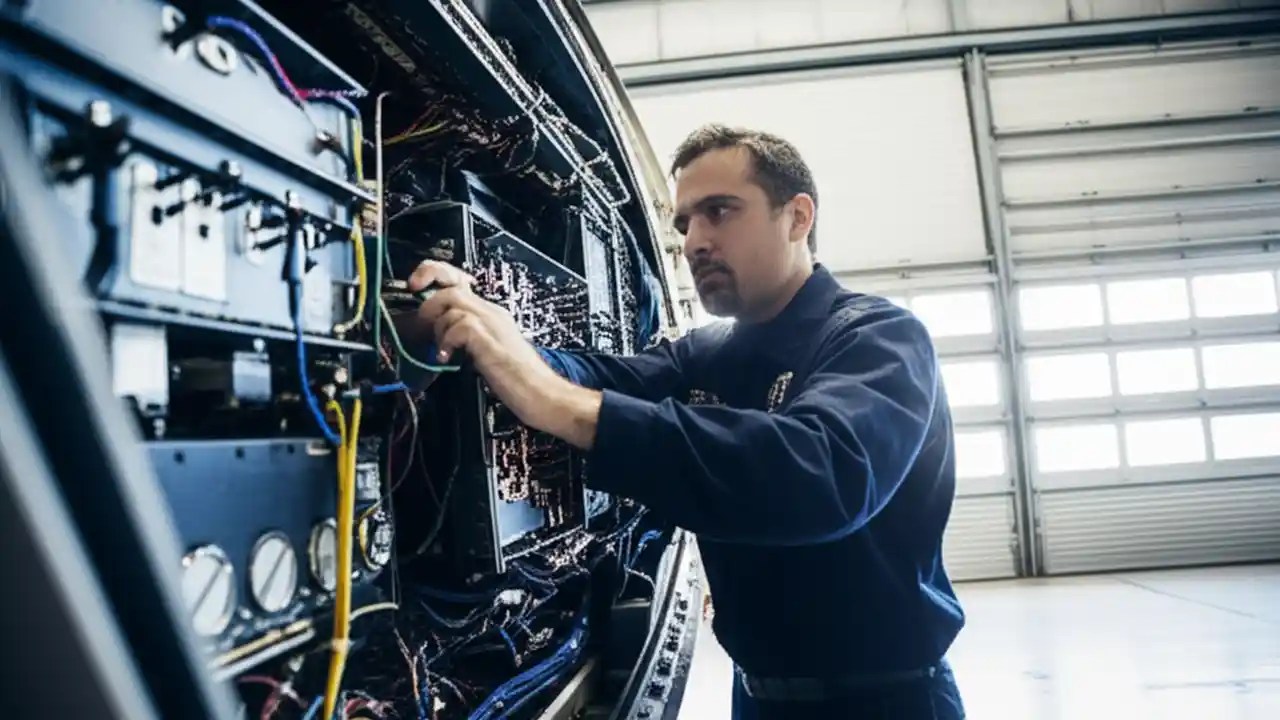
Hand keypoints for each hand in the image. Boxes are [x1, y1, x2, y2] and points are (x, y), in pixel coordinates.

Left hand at [405, 260, 560, 426]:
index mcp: (491, 314)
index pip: (459, 281)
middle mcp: (492, 313)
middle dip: (427, 299)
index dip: (433, 276)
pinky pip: (460, 324)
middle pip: (451, 284)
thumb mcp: (486, 353)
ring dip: (438, 325)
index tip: (417, 288)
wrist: (542, 395)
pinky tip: (447, 358)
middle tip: (421, 322)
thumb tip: (442, 338)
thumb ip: (468, 340)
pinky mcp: (489, 340)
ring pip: (453, 299)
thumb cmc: (519, 381)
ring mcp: (492, 324)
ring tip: (442, 349)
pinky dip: (447, 341)